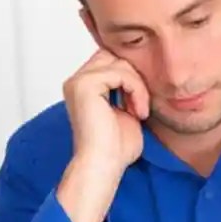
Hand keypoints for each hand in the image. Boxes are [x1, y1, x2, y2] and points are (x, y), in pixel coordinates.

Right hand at [57, 49, 150, 221]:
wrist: (105, 165)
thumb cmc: (115, 148)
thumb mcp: (126, 111)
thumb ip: (128, 90)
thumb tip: (143, 74)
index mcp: (84, 88)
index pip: (111, 61)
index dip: (130, 76)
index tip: (139, 104)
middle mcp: (77, 82)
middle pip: (114, 56)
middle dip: (134, 76)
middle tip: (141, 105)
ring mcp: (78, 82)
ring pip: (119, 62)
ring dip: (138, 85)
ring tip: (140, 110)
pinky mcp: (85, 85)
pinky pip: (120, 72)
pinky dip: (136, 90)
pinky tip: (138, 112)